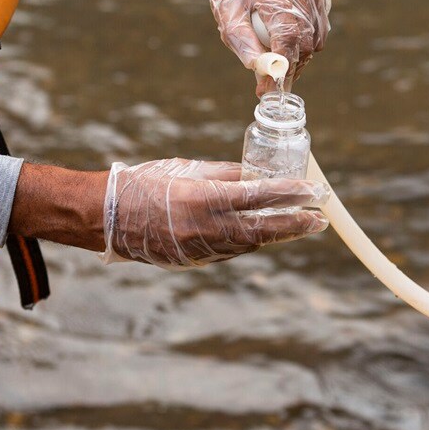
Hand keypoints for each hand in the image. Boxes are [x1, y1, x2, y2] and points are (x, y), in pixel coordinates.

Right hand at [103, 158, 328, 269]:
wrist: (107, 218)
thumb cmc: (145, 183)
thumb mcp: (186, 169)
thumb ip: (224, 173)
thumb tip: (256, 173)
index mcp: (202, 198)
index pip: (257, 196)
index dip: (289, 194)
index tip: (312, 191)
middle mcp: (205, 227)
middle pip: (262, 228)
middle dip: (295, 224)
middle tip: (321, 218)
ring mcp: (200, 248)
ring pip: (250, 242)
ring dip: (277, 233)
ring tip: (301, 224)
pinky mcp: (195, 260)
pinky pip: (232, 251)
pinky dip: (251, 241)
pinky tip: (266, 233)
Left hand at [205, 0, 330, 95]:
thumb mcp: (226, 11)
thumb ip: (241, 40)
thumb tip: (258, 71)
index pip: (288, 38)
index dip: (281, 69)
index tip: (269, 89)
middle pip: (305, 43)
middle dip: (290, 69)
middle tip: (269, 83)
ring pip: (316, 39)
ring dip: (299, 58)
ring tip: (277, 64)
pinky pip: (320, 28)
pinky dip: (307, 43)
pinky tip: (288, 45)